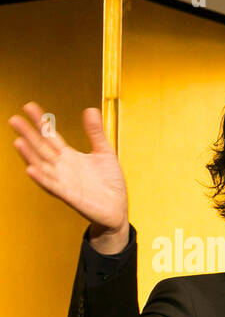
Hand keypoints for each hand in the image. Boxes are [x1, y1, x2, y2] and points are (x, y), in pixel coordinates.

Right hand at [8, 103, 128, 250]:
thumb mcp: (104, 153)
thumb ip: (95, 133)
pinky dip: (42, 179)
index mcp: (69, 156)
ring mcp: (64, 182)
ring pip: (43, 166)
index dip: (41, 122)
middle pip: (41, 148)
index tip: (29, 107)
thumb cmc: (110, 184)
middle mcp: (63, 168)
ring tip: (19, 142)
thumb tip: (90, 110)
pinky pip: (53, 187)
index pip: (51, 135)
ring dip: (30, 155)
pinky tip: (32, 170)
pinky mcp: (70, 196)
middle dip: (28, 134)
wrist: (117, 209)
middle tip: (14, 119)